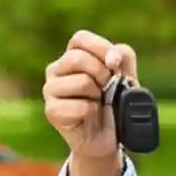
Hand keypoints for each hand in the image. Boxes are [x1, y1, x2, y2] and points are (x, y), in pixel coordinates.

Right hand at [43, 30, 138, 160]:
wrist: (107, 137)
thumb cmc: (114, 103)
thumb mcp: (126, 76)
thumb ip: (123, 57)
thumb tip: (113, 58)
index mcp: (71, 56)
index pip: (80, 38)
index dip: (101, 48)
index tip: (116, 64)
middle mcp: (56, 70)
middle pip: (79, 58)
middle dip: (102, 73)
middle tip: (108, 88)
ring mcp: (50, 90)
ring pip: (81, 81)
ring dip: (98, 94)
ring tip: (98, 103)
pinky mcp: (51, 111)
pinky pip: (80, 106)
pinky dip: (92, 113)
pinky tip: (89, 117)